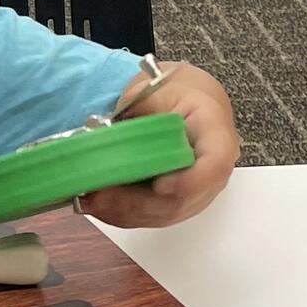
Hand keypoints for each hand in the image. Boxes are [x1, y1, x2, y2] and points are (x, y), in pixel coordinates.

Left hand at [75, 62, 239, 228]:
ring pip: (162, 215)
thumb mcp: (160, 90)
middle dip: (137, 203)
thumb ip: (141, 104)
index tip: (160, 186)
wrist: (183, 110)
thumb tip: (114, 123)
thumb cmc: (177, 98)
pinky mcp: (174, 204)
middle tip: (100, 195)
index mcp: (216, 137)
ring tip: (90, 200)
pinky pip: (150, 217)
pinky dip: (121, 214)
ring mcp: (194, 194)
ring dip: (123, 213)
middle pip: (182, 200)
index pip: (215, 165)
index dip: (189, 182)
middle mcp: (211, 173)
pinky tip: (96, 204)